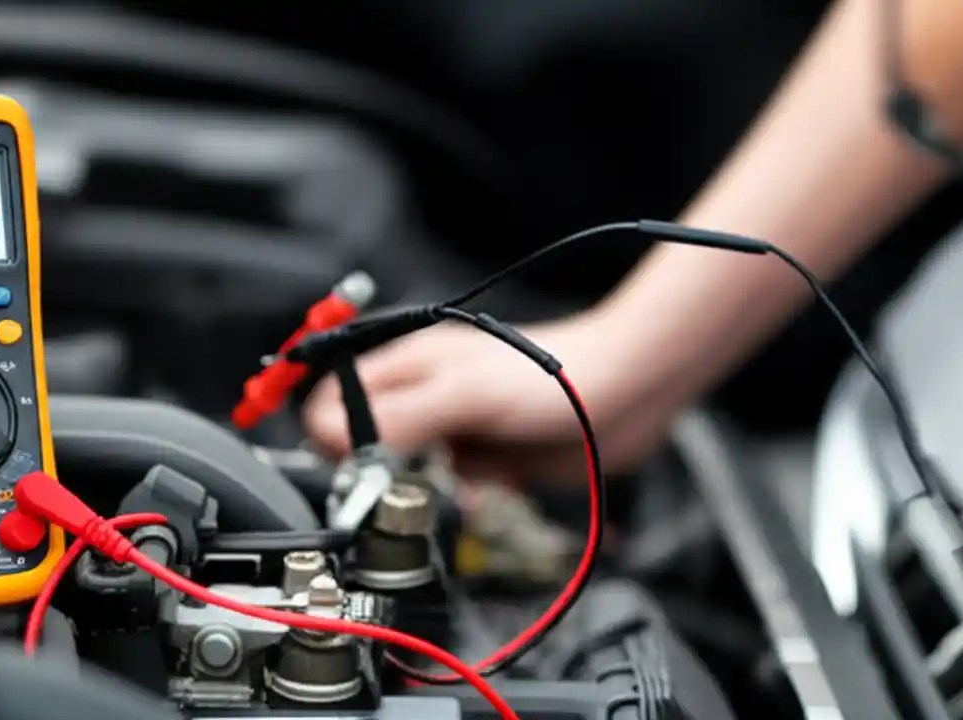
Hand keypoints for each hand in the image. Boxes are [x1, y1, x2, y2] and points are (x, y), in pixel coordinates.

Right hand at [302, 312, 678, 483]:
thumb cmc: (556, 376)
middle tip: (409, 482)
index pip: (341, 397)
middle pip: (372, 441)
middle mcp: (429, 395)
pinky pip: (456, 489)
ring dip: (431, 488)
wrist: (629, 393)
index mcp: (412, 366)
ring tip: (463, 481)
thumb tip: (332, 434)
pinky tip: (492, 487)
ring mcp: (458, 428)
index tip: (357, 464)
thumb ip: (400, 415)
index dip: (336, 433)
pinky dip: (469, 497)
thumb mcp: (465, 394)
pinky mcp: (488, 458)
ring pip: (414, 472)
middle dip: (385, 469)